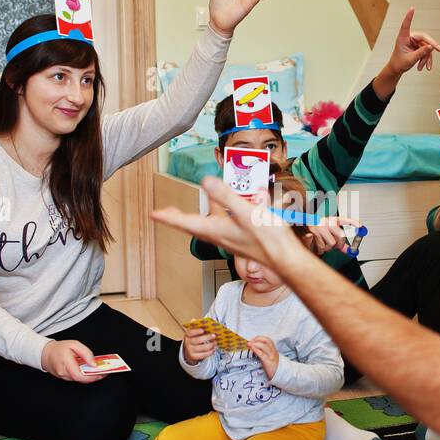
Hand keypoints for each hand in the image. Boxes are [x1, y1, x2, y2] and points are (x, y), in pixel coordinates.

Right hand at [41, 339, 103, 382]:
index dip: (91, 376)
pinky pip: (78, 378)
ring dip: (91, 376)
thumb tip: (93, 363)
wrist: (46, 354)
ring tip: (101, 371)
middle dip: (95, 377)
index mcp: (65, 363)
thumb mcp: (74, 344)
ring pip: (80, 379)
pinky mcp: (66, 378)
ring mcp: (64, 377)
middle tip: (105, 372)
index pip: (79, 375)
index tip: (101, 373)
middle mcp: (64, 373)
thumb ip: (85, 353)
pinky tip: (92, 371)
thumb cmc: (59, 348)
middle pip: (82, 379)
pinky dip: (86, 375)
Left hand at [153, 179, 306, 280]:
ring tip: (185, 213)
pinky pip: (221, 225)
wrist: (284, 258)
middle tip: (164, 213)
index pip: (186, 222)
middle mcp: (220, 236)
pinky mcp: (240, 238)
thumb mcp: (246, 212)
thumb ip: (226, 196)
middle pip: (193, 226)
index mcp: (217, 229)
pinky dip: (214, 217)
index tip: (154, 214)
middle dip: (177, 219)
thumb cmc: (268, 239)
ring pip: (206, 226)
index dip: (169, 217)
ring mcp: (230, 238)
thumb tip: (206, 181)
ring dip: (193, 219)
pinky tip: (222, 211)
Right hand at [182, 325, 217, 364]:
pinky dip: (210, 351)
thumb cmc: (194, 340)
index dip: (196, 331)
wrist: (189, 352)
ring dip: (210, 345)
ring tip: (215, 342)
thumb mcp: (193, 333)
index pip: (190, 332)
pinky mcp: (194, 357)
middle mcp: (187, 343)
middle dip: (207, 338)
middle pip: (197, 340)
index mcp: (187, 335)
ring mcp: (190, 351)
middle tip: (214, 335)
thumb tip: (194, 319)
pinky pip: (204, 355)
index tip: (203, 330)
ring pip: (202, 348)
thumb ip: (196, 327)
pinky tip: (214, 348)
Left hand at [247, 336, 279, 379]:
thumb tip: (253, 346)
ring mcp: (271, 356)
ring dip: (256, 344)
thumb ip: (263, 352)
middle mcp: (273, 351)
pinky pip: (262, 354)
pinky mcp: (268, 362)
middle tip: (250, 342)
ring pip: (265, 346)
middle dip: (257, 339)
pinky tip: (252, 349)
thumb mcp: (269, 356)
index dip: (259, 338)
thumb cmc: (273, 366)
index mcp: (273, 349)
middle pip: (266, 340)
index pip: (267, 339)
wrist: (281, 374)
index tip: (253, 340)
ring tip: (250, 344)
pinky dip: (256, 350)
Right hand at [301, 215, 362, 254]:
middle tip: (336, 246)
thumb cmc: (319, 231)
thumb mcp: (331, 234)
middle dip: (339, 244)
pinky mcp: (314, 232)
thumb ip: (340, 243)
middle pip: (341, 236)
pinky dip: (320, 249)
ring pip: (331, 244)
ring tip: (323, 243)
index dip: (354, 223)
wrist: (303, 226)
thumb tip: (350, 250)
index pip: (346, 220)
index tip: (361, 227)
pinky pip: (322, 246)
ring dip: (328, 248)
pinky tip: (317, 245)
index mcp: (333, 220)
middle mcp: (328, 221)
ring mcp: (321, 226)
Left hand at [387, 7, 439, 74]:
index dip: (409, 17)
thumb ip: (420, 53)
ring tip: (424, 67)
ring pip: (427, 47)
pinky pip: (426, 51)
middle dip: (432, 46)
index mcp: (403, 38)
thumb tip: (431, 47)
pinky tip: (425, 67)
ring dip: (427, 58)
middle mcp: (409, 38)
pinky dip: (426, 60)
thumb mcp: (410, 59)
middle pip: (424, 38)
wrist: (397, 69)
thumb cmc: (399, 63)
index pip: (406, 25)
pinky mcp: (418, 47)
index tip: (412, 8)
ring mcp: (415, 42)